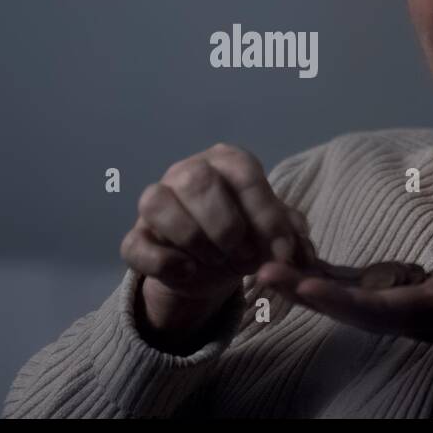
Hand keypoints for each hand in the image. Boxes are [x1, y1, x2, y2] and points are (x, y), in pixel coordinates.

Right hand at [120, 143, 311, 351]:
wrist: (208, 266)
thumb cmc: (245, 234)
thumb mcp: (273, 232)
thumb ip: (290, 235)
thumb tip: (298, 252)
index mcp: (226, 161)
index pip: (244, 173)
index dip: (265, 215)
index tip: (282, 252)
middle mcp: (186, 172)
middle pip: (197, 181)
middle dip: (226, 226)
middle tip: (243, 257)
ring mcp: (156, 202)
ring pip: (157, 204)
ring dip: (194, 240)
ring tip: (217, 262)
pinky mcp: (136, 237)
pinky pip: (134, 244)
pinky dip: (163, 261)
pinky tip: (188, 271)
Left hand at [257, 245, 432, 353]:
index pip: (383, 310)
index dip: (343, 301)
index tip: (307, 287)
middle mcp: (410, 316)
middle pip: (349, 309)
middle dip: (306, 294)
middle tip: (262, 273)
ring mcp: (400, 308)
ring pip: (344, 299)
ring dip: (304, 284)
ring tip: (261, 264)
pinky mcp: (397, 295)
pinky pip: (353, 288)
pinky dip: (321, 276)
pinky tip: (292, 260)